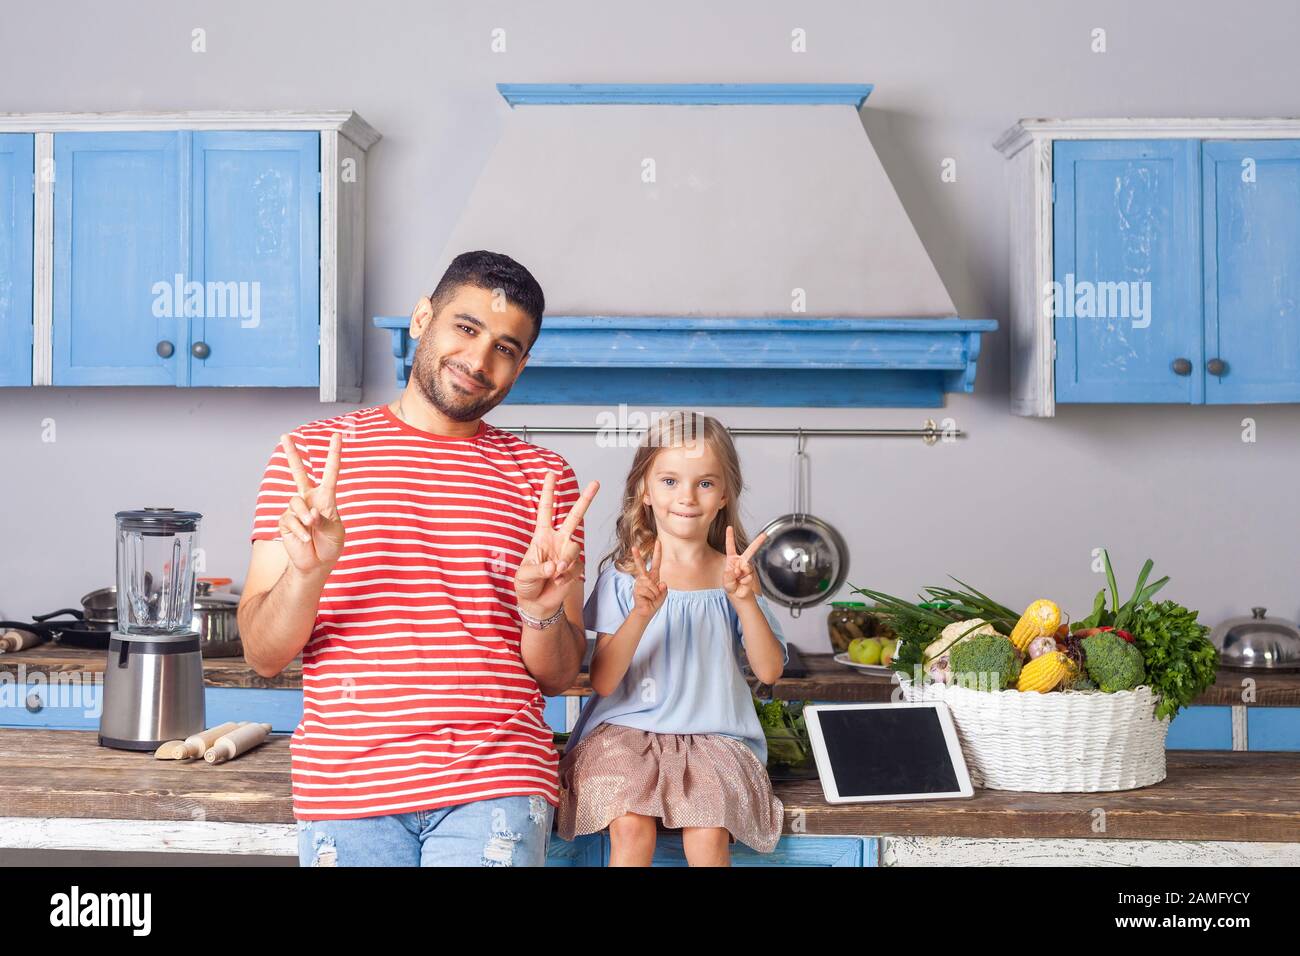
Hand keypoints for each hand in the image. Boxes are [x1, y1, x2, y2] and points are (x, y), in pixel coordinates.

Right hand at [278, 432, 344, 575]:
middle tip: (285, 435)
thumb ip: (324, 520)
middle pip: (298, 472)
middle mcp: (309, 499)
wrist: (317, 563)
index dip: (333, 454)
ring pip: (296, 502)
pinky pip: (291, 520)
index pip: (331, 473)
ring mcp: (296, 509)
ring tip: (311, 528)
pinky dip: (300, 530)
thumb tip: (310, 512)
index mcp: (326, 498)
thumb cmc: (330, 544)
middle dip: (292, 454)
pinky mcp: (285, 521)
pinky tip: (305, 538)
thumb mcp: (335, 531)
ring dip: (305, 517)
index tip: (337, 435)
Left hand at [515, 471, 598, 617]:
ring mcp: (568, 553)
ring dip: (565, 560)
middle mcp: (558, 540)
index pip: (545, 509)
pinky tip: (557, 581)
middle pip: (574, 516)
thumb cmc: (526, 585)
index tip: (552, 474)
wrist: (537, 604)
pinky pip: (576, 566)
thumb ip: (538, 569)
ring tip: (555, 573)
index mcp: (541, 536)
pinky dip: (566, 575)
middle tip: (596, 483)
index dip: (548, 492)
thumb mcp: (524, 575)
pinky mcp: (575, 568)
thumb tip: (555, 566)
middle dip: (585, 500)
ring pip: (575, 547)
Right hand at [628, 539, 667, 619]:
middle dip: (637, 556)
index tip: (658, 541)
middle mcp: (644, 578)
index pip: (656, 562)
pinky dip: (651, 597)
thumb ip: (664, 589)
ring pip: (651, 584)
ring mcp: (639, 583)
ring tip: (651, 598)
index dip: (657, 552)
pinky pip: (648, 591)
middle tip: (633, 547)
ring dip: (655, 593)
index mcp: (652, 576)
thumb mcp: (663, 595)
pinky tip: (647, 599)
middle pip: (640, 565)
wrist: (646, 612)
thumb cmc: (654, 602)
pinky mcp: (636, 589)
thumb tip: (661, 583)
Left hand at [723, 526, 766, 602]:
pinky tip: (741, 583)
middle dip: (758, 542)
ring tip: (737, 580)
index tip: (729, 527)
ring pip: (746, 567)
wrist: (738, 595)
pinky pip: (748, 576)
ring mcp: (747, 568)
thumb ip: (730, 574)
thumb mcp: (726, 579)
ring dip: (740, 574)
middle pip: (751, 550)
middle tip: (765, 535)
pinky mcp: (751, 574)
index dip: (730, 537)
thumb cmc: (731, 586)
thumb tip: (738, 570)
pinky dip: (743, 580)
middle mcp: (741, 562)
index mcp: (732, 560)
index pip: (730, 546)